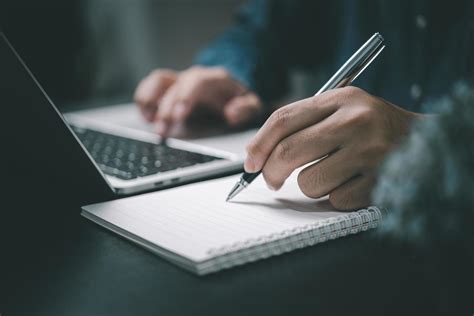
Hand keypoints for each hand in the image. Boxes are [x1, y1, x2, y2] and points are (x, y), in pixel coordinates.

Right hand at [134, 66, 262, 135]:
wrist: (232, 91)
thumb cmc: (240, 101)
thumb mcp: (252, 105)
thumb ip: (246, 108)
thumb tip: (232, 113)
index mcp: (214, 80)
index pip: (196, 81)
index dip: (185, 96)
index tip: (179, 115)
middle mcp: (193, 78)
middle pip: (174, 86)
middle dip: (165, 108)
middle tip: (162, 131)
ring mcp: (179, 83)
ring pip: (157, 80)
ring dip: (150, 101)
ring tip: (151, 123)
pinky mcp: (168, 90)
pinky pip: (149, 87)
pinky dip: (144, 100)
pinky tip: (147, 118)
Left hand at [244, 86, 421, 209]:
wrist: (424, 143)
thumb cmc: (372, 127)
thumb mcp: (342, 109)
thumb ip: (301, 124)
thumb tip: (255, 154)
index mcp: (342, 99)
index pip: (284, 119)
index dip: (258, 144)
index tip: (249, 162)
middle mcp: (356, 121)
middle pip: (289, 151)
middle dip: (271, 172)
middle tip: (271, 180)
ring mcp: (370, 152)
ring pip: (310, 183)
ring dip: (312, 185)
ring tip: (333, 173)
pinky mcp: (379, 181)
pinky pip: (335, 200)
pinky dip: (337, 197)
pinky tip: (353, 182)